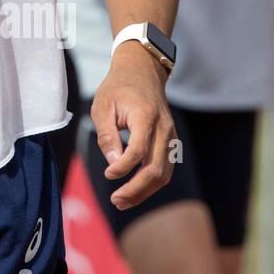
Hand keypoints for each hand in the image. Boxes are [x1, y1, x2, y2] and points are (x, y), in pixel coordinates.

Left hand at [90, 44, 176, 210]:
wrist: (142, 72)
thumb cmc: (118, 89)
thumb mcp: (103, 106)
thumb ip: (107, 136)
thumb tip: (113, 163)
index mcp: (146, 116)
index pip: (138, 150)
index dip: (123, 167)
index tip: (107, 175)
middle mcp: (163, 129)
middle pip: (156, 169)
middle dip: (135, 189)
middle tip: (115, 200)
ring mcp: (171, 137)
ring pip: (164, 173)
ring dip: (144, 191)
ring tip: (122, 201)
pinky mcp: (170, 142)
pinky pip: (165, 168)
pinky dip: (151, 183)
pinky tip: (134, 190)